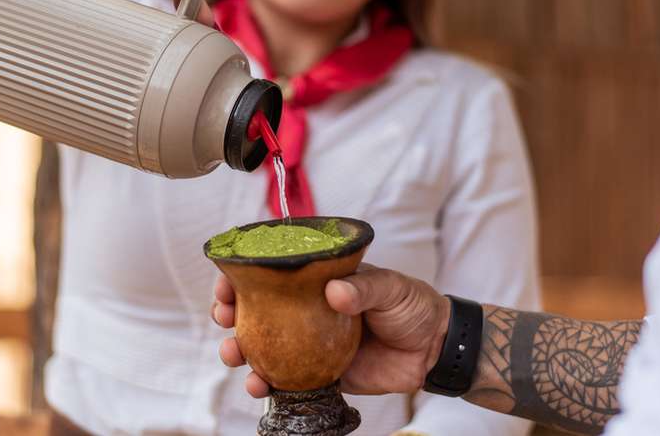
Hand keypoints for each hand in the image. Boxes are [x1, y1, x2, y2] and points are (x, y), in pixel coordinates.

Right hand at [212, 264, 451, 397]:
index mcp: (319, 281)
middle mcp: (307, 310)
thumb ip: (363, 288)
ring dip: (239, 350)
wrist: (435, 349)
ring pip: (263, 346)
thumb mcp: (391, 287)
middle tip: (224, 317)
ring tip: (234, 355)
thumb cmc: (413, 306)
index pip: (274, 273)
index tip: (227, 282)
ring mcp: (310, 343)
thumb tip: (334, 292)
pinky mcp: (320, 373)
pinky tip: (259, 385)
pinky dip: (266, 383)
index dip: (243, 276)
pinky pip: (285, 379)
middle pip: (257, 310)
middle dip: (230, 313)